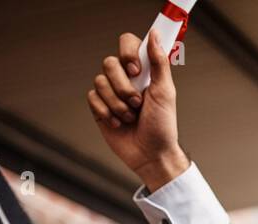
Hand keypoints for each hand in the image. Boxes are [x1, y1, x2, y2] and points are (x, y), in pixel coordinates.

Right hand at [87, 31, 187, 191]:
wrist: (151, 155)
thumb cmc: (163, 126)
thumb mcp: (165, 93)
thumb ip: (159, 63)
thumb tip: (156, 35)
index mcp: (143, 72)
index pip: (127, 43)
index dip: (128, 53)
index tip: (136, 70)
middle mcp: (125, 79)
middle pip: (109, 63)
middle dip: (123, 87)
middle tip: (138, 103)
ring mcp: (111, 93)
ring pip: (99, 81)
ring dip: (117, 103)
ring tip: (130, 118)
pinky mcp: (99, 107)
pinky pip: (92, 97)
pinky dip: (106, 111)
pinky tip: (117, 123)